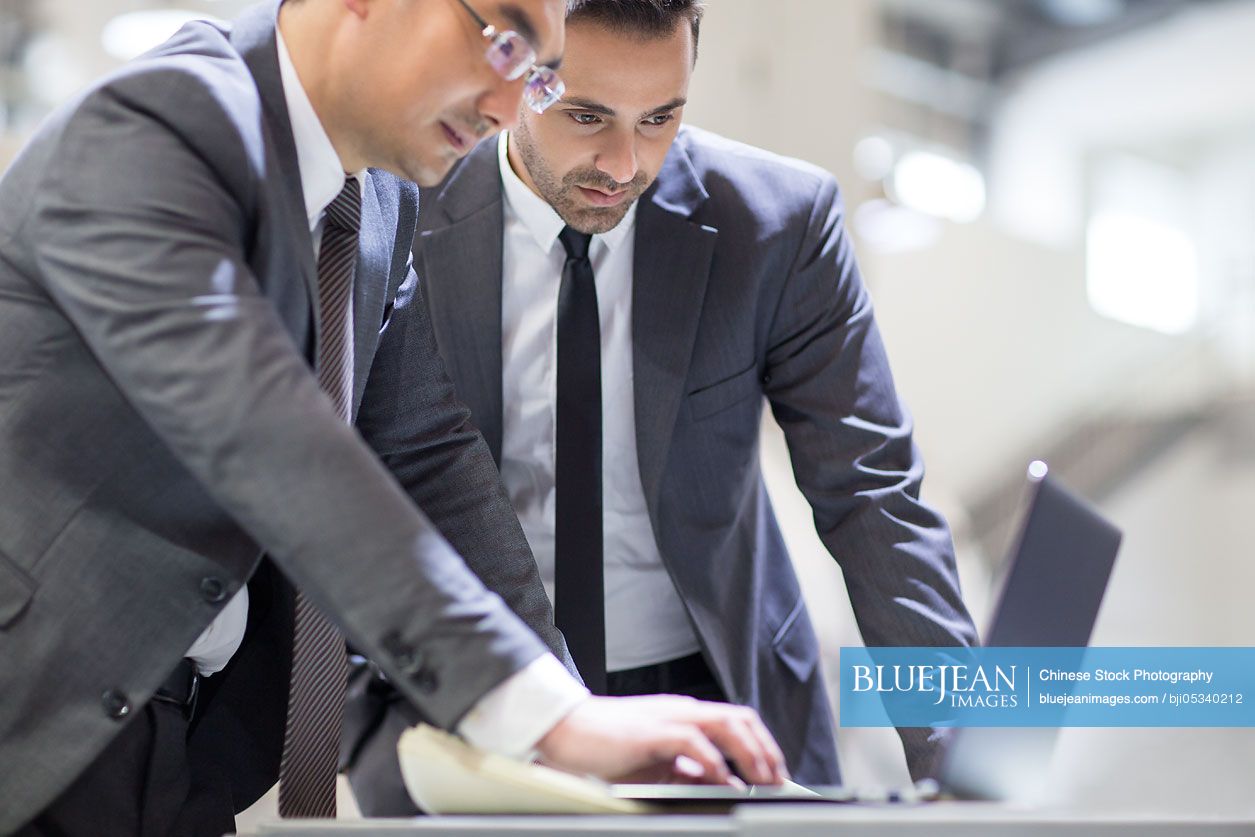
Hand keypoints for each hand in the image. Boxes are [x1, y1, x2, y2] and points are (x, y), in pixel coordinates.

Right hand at [534, 694, 788, 785]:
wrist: (564, 729)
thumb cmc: (602, 746)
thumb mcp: (653, 762)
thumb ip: (684, 769)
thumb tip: (717, 783)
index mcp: (683, 716)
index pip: (735, 722)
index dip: (761, 745)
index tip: (774, 773)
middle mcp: (681, 711)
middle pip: (740, 718)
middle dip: (765, 749)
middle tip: (777, 779)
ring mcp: (668, 718)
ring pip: (726, 723)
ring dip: (751, 752)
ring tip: (762, 779)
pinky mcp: (652, 731)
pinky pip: (693, 741)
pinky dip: (714, 762)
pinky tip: (724, 780)